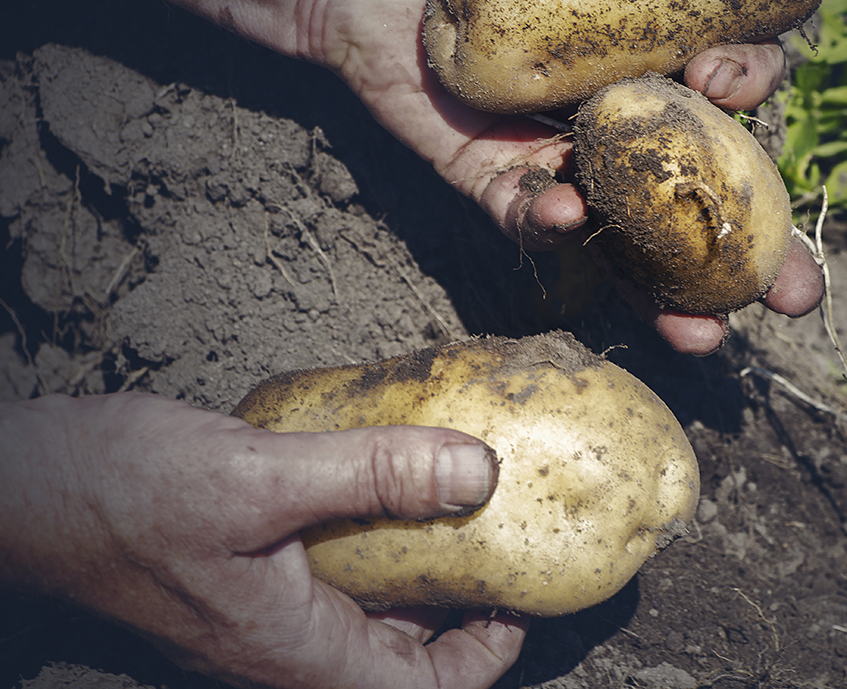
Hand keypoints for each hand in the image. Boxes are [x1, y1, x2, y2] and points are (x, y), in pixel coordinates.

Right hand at [0, 394, 526, 688]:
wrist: (20, 488)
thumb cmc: (116, 497)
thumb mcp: (259, 478)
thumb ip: (373, 474)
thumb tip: (480, 469)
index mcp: (295, 651)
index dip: (485, 653)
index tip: (520, 593)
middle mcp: (286, 642)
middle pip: (403, 649)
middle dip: (462, 600)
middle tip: (500, 531)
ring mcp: (264, 607)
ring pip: (369, 601)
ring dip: (418, 557)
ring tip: (457, 492)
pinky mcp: (248, 568)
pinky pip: (332, 561)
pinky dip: (369, 525)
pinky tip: (380, 470)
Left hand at [299, 0, 824, 353]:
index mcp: (658, 43)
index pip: (732, 84)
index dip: (749, 89)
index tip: (728, 79)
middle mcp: (622, 111)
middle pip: (704, 191)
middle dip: (756, 251)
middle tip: (796, 294)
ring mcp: (561, 150)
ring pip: (630, 234)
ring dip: (670, 291)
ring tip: (704, 333)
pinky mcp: (494, 175)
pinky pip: (529, 214)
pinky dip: (550, 222)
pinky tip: (567, 211)